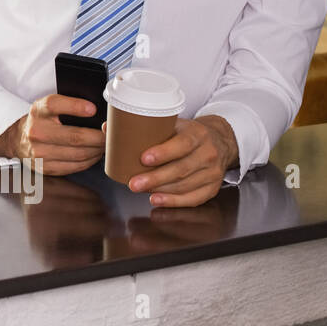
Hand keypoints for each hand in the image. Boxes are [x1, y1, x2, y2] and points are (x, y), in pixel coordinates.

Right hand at [0, 94, 104, 174]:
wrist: (17, 140)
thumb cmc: (41, 121)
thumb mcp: (48, 106)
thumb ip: (68, 105)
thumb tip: (99, 112)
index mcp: (38, 111)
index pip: (55, 105)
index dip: (75, 106)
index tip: (93, 109)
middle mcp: (36, 132)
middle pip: (75, 137)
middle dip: (100, 137)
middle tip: (112, 134)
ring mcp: (40, 153)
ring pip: (79, 154)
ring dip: (98, 150)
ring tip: (106, 145)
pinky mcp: (46, 168)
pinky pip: (75, 166)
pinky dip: (90, 161)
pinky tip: (95, 154)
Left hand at [123, 115, 238, 206]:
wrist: (219, 141)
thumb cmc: (188, 133)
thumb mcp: (172, 124)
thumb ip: (143, 127)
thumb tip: (107, 128)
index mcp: (198, 134)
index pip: (182, 144)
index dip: (164, 152)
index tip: (143, 158)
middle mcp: (208, 153)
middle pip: (181, 169)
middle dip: (155, 178)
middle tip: (133, 183)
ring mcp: (213, 172)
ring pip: (185, 185)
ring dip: (161, 190)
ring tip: (140, 189)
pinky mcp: (212, 187)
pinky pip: (194, 198)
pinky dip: (175, 201)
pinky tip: (157, 200)